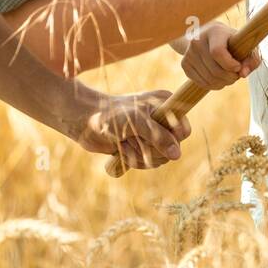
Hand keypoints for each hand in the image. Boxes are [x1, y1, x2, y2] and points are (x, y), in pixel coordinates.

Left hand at [74, 90, 191, 169]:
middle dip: (150, 148)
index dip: (171, 140)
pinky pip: (147, 163)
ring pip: (160, 159)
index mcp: (166, 105)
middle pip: (173, 149)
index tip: (153, 137)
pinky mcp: (141, 147)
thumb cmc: (111, 115)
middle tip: (133, 138)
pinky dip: (132, 159)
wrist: (84, 121)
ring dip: (139, 154)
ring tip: (125, 141)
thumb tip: (177, 155)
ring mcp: (151, 135)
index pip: (183, 131)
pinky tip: (121, 148)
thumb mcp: (137, 122)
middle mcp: (162, 120)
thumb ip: (159, 137)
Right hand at [181, 22, 260, 89]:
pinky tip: (219, 78)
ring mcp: (189, 53)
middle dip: (230, 78)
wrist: (206, 35)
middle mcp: (198, 41)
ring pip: (209, 79)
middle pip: (215, 70)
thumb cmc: (231, 41)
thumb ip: (251, 58)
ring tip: (229, 77)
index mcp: (214, 31)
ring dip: (223, 83)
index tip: (238, 67)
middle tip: (236, 75)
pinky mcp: (185, 64)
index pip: (218, 52)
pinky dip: (214, 85)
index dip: (230, 64)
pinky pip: (202, 83)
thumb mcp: (244, 44)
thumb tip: (244, 74)